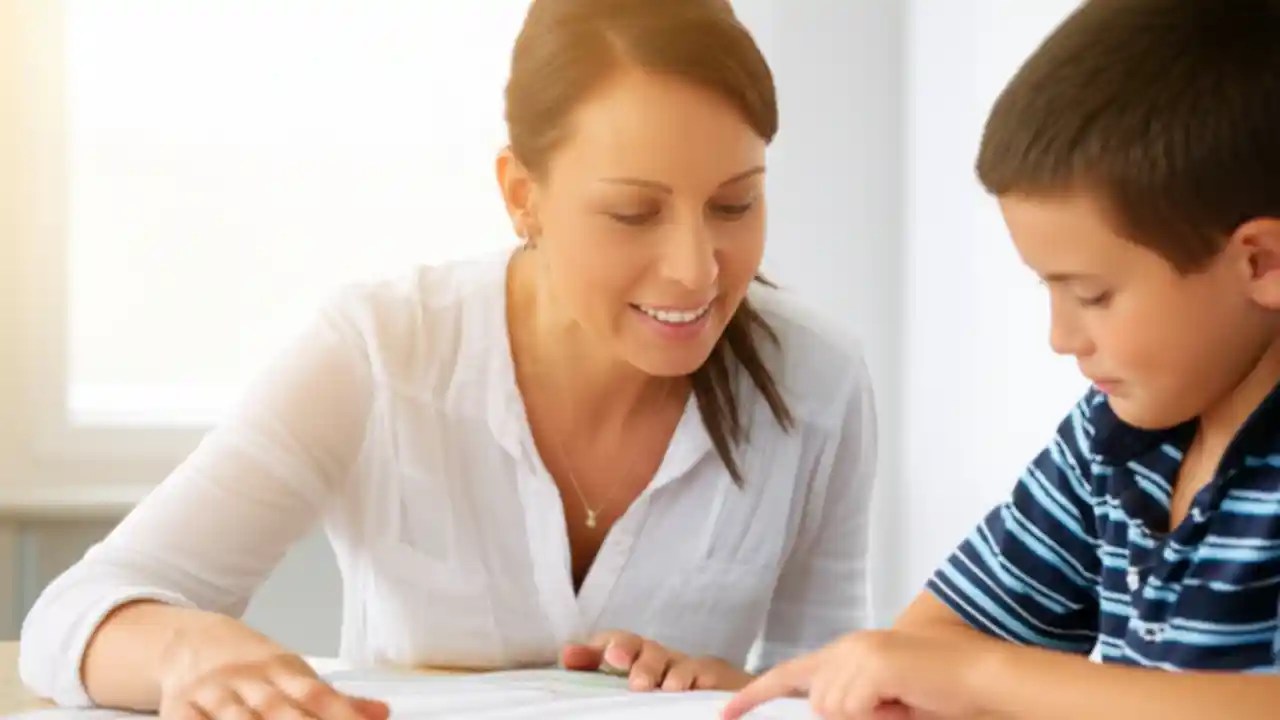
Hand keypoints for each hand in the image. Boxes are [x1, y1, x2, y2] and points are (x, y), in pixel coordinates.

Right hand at [159, 651, 388, 719]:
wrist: (190, 641)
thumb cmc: (252, 667)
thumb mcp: (293, 674)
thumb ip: (334, 700)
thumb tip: (381, 714)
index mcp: (281, 668)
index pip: (316, 694)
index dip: (341, 714)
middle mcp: (248, 679)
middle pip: (278, 710)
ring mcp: (212, 693)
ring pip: (236, 719)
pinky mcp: (179, 708)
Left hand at [561, 630, 752, 691]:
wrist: (728, 705)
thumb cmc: (671, 702)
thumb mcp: (632, 698)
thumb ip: (606, 688)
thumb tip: (570, 664)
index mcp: (636, 664)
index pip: (610, 646)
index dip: (589, 649)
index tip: (570, 658)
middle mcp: (658, 660)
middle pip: (637, 644)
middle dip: (623, 647)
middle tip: (615, 659)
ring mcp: (685, 665)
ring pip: (664, 656)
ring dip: (649, 666)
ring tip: (640, 685)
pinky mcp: (712, 673)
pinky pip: (698, 669)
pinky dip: (686, 677)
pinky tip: (675, 688)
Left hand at [722, 630, 995, 719]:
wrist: (983, 677)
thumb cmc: (940, 696)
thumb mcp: (882, 706)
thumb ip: (849, 707)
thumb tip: (823, 713)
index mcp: (846, 653)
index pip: (789, 675)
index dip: (755, 695)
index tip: (726, 713)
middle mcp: (847, 648)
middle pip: (818, 705)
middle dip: (852, 717)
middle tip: (894, 708)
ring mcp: (858, 653)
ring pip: (833, 710)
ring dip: (869, 718)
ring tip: (902, 705)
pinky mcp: (872, 664)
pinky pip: (853, 710)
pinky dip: (880, 716)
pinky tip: (904, 702)